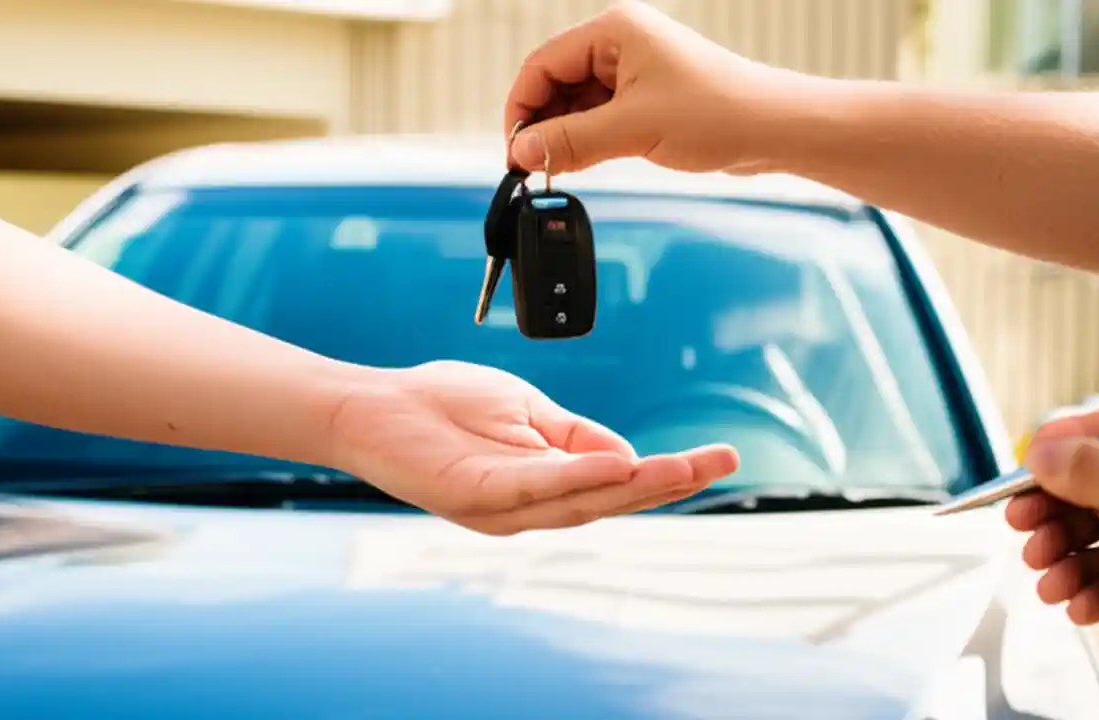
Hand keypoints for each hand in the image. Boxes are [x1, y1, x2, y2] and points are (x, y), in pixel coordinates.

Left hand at [332, 360, 737, 535]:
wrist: (375, 406)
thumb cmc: (446, 405)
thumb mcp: (530, 413)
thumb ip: (579, 436)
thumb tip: (632, 457)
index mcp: (547, 486)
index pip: (619, 485)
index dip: (668, 475)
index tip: (720, 456)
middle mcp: (531, 507)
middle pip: (613, 500)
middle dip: (671, 484)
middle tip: (723, 462)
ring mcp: (503, 506)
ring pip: (584, 501)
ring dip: (639, 486)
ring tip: (686, 468)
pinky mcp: (475, 494)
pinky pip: (536, 488)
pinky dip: (579, 476)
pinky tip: (619, 465)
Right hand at [503, 0, 810, 175]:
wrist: (774, 130)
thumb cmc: (719, 113)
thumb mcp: (633, 129)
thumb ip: (571, 141)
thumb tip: (522, 152)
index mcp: (614, 31)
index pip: (542, 64)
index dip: (521, 109)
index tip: (514, 151)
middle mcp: (621, 44)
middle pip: (555, 83)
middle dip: (541, 125)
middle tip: (533, 167)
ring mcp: (634, 72)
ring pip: (576, 104)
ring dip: (563, 137)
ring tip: (558, 169)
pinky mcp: (647, 99)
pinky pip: (599, 118)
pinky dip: (586, 141)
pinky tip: (580, 163)